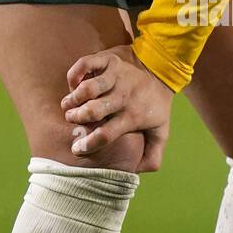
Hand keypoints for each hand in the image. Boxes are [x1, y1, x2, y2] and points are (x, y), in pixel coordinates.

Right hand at [61, 45, 172, 172]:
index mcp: (132, 116)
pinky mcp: (109, 61)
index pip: (106, 135)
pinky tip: (74, 84)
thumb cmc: (156, 105)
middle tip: (72, 120)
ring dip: (73, 98)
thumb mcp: (160, 132)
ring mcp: (115, 77)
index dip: (88, 145)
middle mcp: (122, 96)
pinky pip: (85, 64)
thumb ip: (152, 156)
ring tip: (69, 105)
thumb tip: (135, 172)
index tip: (77, 149)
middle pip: (92, 111)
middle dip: (77, 118)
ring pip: (87, 88)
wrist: (162, 70)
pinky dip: (74, 74)